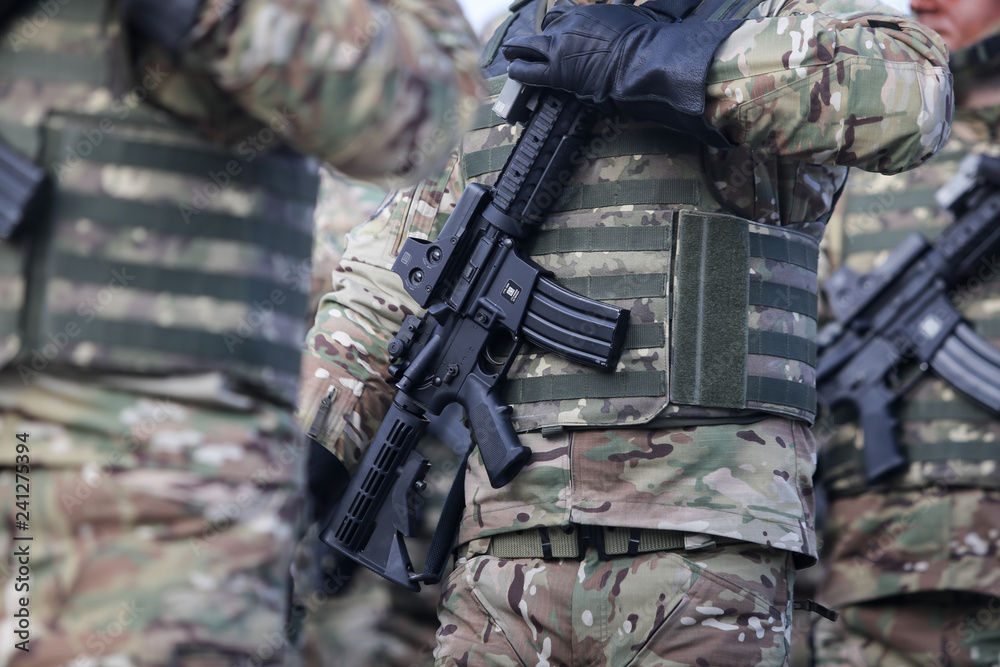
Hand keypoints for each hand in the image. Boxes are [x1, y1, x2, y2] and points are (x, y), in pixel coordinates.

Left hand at [501, 3, 740, 146]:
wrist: (645, 62)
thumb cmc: (648, 44)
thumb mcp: (639, 17)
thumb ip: (636, 9)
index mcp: (590, 12)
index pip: (566, 11)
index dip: (561, 21)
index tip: (559, 26)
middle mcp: (572, 24)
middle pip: (548, 25)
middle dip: (541, 35)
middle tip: (531, 42)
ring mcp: (560, 46)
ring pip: (530, 44)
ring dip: (519, 48)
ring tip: (510, 52)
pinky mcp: (556, 71)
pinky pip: (528, 70)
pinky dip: (519, 69)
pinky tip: (513, 70)